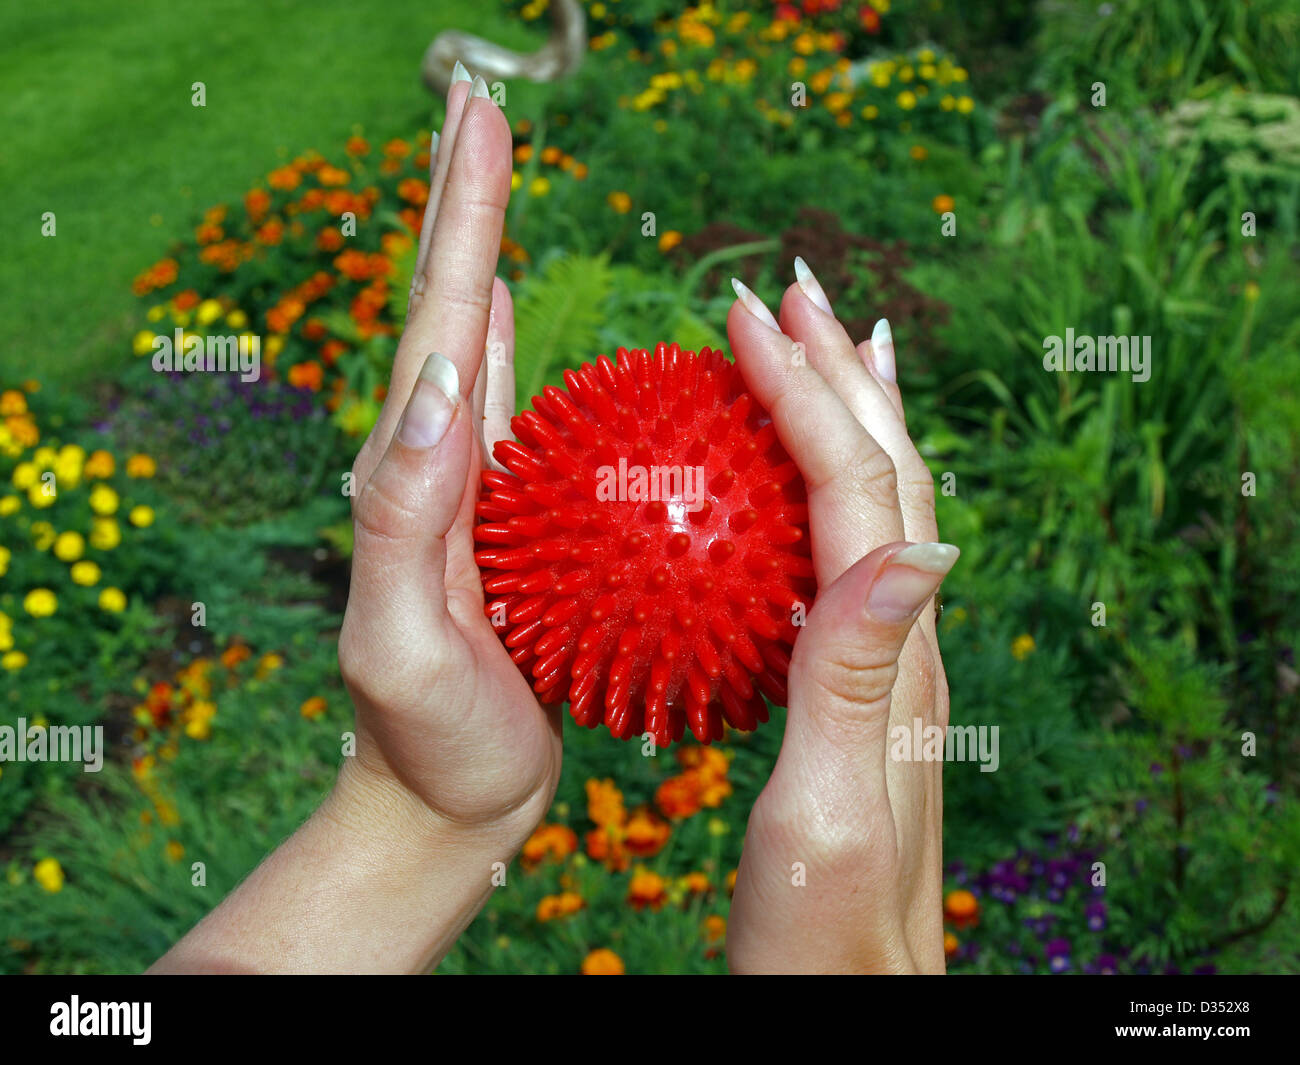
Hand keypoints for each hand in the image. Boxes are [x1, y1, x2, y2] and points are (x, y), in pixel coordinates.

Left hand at [338, 71, 559, 839]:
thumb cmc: (426, 737)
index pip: (439, 324)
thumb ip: (405, 521)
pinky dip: (516, 344)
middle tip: (480, 109)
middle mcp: (433, 462)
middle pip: (454, 306)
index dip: (461, 221)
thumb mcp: (401, 642)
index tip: (478, 125)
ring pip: (480, 344)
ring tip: (493, 174)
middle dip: (465, 202)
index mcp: (410, 473)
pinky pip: (519, 414)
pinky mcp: (507, 519)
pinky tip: (516, 305)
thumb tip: (441, 385)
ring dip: (484, 250)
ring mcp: (469, 485)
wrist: (448, 798)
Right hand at [723, 266, 956, 973]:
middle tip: (797, 289)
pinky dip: (822, 491)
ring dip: (848, 414)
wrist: (853, 993)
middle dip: (840, 369)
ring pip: (878, 508)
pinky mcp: (859, 691)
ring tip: (824, 352)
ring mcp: (886, 665)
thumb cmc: (825, 925)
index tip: (745, 316)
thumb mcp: (828, 808)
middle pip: (886, 474)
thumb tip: (917, 541)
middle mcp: (904, 644)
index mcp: (890, 656)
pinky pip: (844, 560)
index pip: (856, 488)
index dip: (804, 391)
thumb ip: (855, 677)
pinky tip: (785, 493)